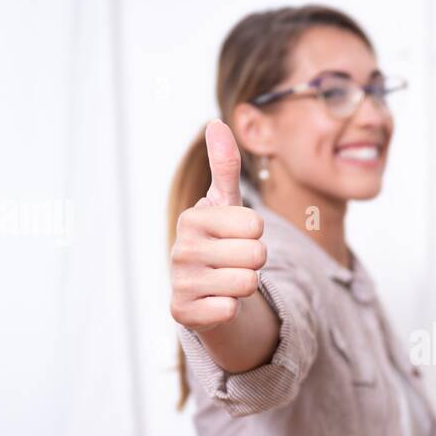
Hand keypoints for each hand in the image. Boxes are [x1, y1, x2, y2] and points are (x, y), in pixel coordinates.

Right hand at [169, 120, 266, 333]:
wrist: (204, 292)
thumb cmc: (220, 242)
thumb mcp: (224, 204)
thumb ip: (225, 166)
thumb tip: (216, 122)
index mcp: (193, 218)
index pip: (256, 225)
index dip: (256, 235)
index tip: (237, 239)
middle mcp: (181, 248)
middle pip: (256, 254)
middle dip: (254, 262)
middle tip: (234, 263)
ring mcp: (180, 281)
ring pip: (247, 283)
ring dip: (246, 286)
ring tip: (228, 281)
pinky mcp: (183, 313)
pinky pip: (230, 309)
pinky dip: (231, 309)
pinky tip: (216, 302)